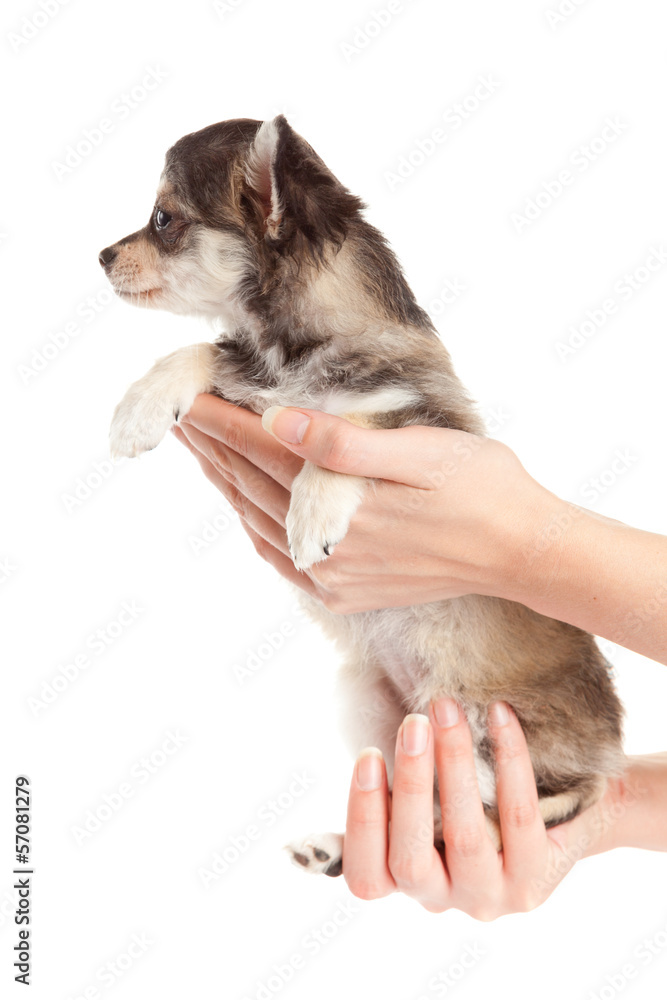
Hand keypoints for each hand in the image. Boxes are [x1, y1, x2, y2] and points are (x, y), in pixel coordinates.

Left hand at [173, 394, 547, 612]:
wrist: (521, 553)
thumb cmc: (483, 489)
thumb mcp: (422, 452)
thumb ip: (345, 442)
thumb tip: (278, 420)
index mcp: (343, 503)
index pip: (264, 452)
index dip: (224, 421)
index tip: (188, 395)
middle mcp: (327, 548)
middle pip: (252, 487)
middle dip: (213, 448)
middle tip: (179, 416)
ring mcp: (333, 576)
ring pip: (258, 521)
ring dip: (226, 483)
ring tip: (199, 452)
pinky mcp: (344, 592)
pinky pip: (280, 557)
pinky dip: (253, 526)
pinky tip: (241, 507)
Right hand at [342, 699, 636, 918]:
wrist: (556, 818)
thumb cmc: (471, 798)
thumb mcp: (426, 800)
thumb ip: (395, 783)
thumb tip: (368, 730)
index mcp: (404, 881)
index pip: (366, 876)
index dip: (362, 820)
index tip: (368, 755)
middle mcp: (442, 898)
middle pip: (410, 858)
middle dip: (410, 784)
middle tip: (414, 723)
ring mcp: (490, 896)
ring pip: (464, 838)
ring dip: (454, 766)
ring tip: (449, 712)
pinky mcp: (536, 879)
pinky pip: (519, 816)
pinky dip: (508, 760)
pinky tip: (500, 716)